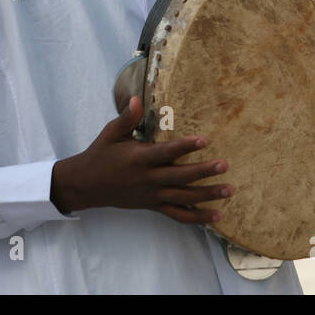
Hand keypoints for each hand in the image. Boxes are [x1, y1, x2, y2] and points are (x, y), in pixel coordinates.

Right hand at [50, 96, 230, 225]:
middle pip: (179, 177)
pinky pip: (178, 214)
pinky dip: (197, 217)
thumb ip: (127, 117)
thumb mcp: (110, 133)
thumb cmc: (100, 155)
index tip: (204, 140)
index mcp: (138, 159)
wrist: (84, 186)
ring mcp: (151, 195)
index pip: (165, 153)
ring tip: (229, 190)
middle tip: (225, 165)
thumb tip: (136, 97)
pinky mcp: (153, 206)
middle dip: (203, 172)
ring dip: (207, 195)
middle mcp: (147, 179)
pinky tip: (217, 215)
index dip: (185, 147)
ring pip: (183, 198)